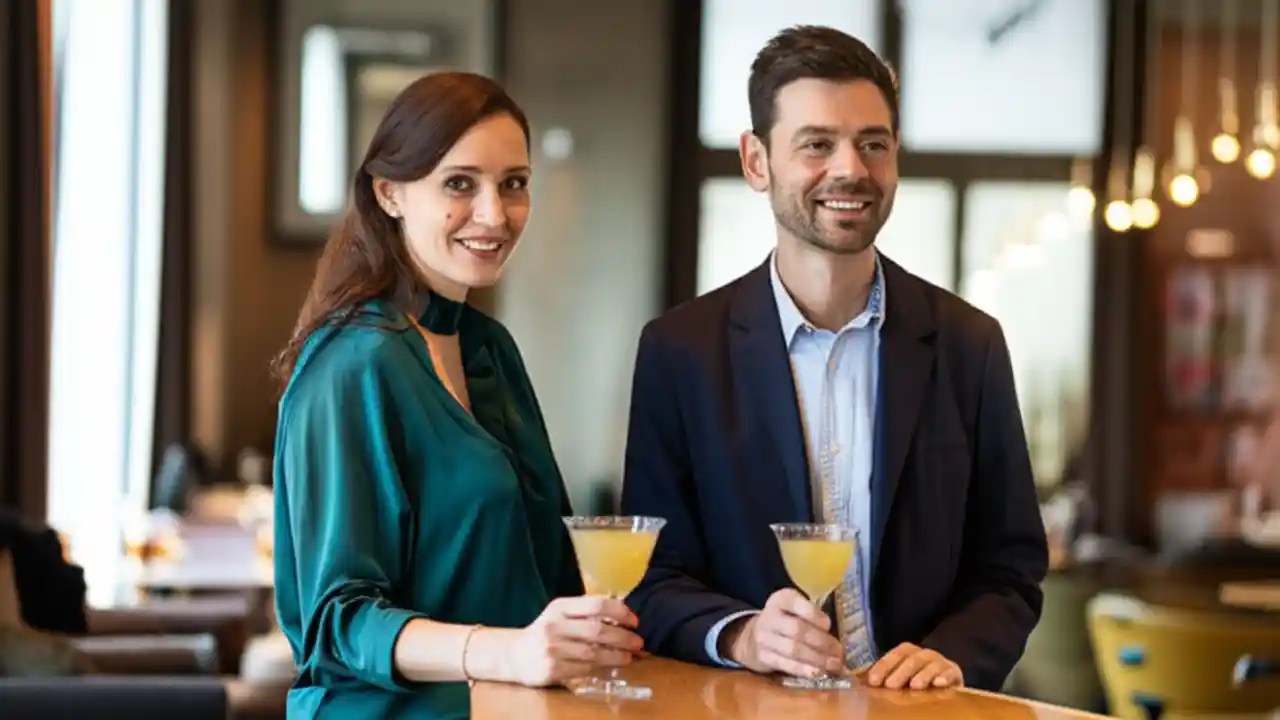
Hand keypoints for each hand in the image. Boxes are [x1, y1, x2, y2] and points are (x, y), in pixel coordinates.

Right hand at [494, 595, 643, 687]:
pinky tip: (613, 665)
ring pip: (593, 652)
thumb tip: (624, 614)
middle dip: (623, 636)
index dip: (619, 611)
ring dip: (617, 655)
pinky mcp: (552, 669)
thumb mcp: (560, 614)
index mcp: (560, 607)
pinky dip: (602, 666)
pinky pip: (584, 668)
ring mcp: (552, 649)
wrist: (515, 655)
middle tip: (638, 641)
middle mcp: (555, 626)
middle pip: (597, 630)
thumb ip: (586, 612)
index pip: (595, 604)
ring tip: (630, 656)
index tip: (634, 620)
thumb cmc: (545, 632)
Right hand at [722, 589, 843, 678]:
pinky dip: (804, 670)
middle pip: (797, 629)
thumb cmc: (785, 621)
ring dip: (816, 659)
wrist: (754, 636)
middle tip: (839, 651)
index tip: (828, 625)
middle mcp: (769, 617)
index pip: (795, 603)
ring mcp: (764, 638)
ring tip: (833, 665)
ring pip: (792, 649)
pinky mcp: (763, 657)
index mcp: (780, 600)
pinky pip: (786, 665)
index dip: (813, 614)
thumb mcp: (794, 609)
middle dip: (821, 642)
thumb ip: (811, 616)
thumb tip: (834, 636)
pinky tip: (818, 673)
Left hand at [865, 643, 962, 689]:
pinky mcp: (954, 673)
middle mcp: (924, 655)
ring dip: (923, 674)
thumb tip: (864, 683)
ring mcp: (941, 663)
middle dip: (900, 672)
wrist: (945, 687)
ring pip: (931, 664)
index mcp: (909, 653)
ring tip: (915, 686)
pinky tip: (939, 684)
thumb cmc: (916, 684)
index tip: (873, 681)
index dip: (884, 665)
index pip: (896, 654)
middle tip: (891, 686)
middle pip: (912, 658)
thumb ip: (885, 679)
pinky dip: (945, 677)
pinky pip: (951, 673)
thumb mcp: (900, 681)